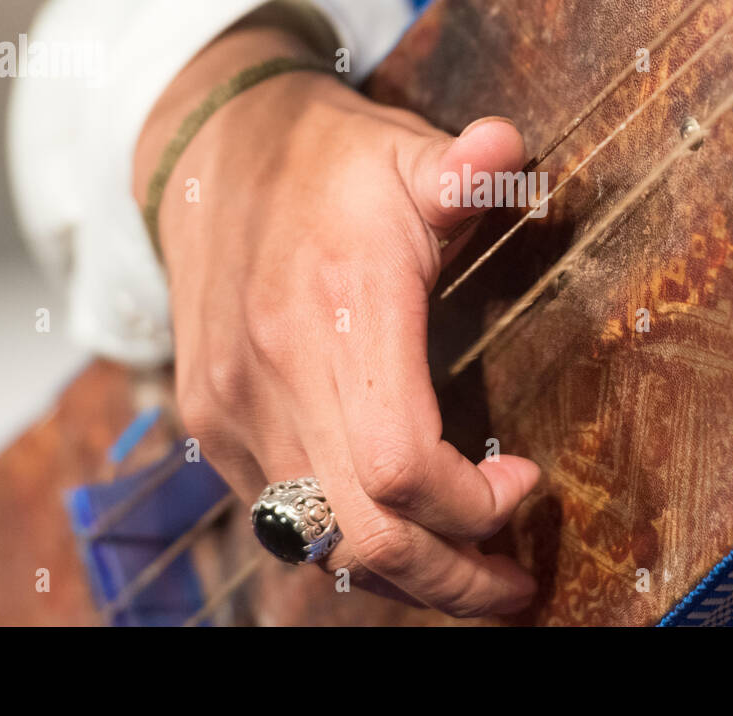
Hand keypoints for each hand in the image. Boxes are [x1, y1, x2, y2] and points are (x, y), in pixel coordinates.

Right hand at [134, 18, 539, 616]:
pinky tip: (394, 530)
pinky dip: (345, 541)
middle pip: (365, 536)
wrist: (207, 155)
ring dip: (401, 572)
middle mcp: (272, 378)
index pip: (402, 466)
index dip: (473, 504)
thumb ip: (467, 166)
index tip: (525, 479)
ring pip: (319, 544)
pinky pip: (282, 519)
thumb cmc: (323, 159)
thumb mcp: (404, 149)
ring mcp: (233, 410)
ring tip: (464, 572)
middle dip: (451, 580)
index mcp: (335, 315)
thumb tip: (511, 146)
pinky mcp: (212, 423)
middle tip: (511, 587)